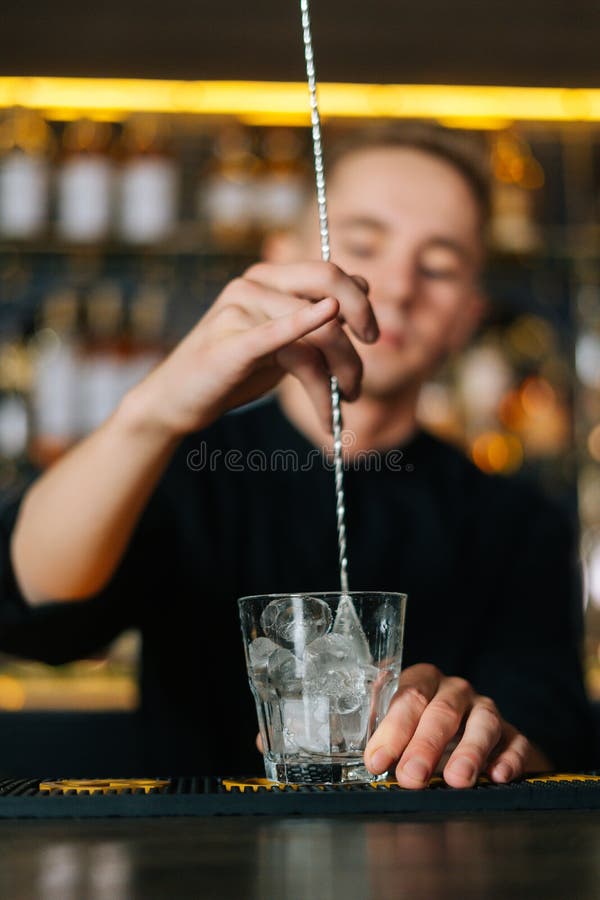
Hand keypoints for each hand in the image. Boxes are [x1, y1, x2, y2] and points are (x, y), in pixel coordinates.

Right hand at [132, 261, 377, 436]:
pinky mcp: (230, 342)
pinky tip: (330, 366)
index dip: (361, 303)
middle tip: (362, 373)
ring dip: (337, 376)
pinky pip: (278, 337)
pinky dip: (307, 339)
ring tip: (340, 408)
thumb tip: (362, 283)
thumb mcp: (282, 340)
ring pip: (315, 333)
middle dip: (361, 323)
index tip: (371, 338)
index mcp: (269, 277)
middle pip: (329, 286)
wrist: (177, 400)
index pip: (330, 274)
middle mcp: (255, 283)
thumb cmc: (233, 370)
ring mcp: (239, 309)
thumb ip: (316, 315)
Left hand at [364, 664, 551, 788]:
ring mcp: (486, 709)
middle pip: (443, 712)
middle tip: (412, 776)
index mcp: (424, 680)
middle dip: (425, 746)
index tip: (378, 761)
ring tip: (457, 779)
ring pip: (482, 723)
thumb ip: (382, 735)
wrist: (465, 738)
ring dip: (469, 752)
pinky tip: (498, 776)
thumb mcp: (396, 726)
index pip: (408, 697)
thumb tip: (367, 760)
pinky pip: (515, 742)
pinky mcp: (512, 734)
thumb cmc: (419, 730)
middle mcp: (456, 690)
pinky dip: (509, 759)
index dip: (392, 730)